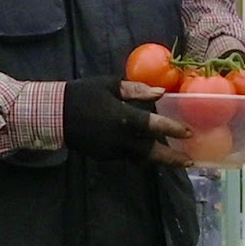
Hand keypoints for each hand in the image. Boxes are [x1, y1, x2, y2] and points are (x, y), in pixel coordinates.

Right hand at [64, 76, 190, 164]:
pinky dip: (141, 156)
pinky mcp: (105, 157)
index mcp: (122, 116)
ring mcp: (111, 150)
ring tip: (175, 160)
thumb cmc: (83, 94)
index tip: (188, 132)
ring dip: (158, 159)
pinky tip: (150, 152)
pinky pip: (128, 157)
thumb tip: (160, 92)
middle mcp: (119, 137)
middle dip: (171, 158)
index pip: (153, 125)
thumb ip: (136, 90)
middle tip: (188, 161)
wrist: (56, 115)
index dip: (172, 128)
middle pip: (151, 152)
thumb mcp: (110, 84)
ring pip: (140, 158)